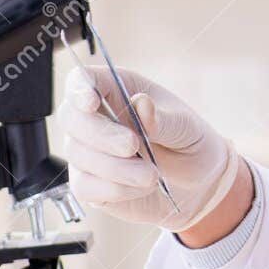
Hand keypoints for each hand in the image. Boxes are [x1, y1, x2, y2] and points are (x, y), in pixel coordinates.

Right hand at [58, 65, 239, 233]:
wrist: (198, 184)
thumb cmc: (189, 143)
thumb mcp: (185, 127)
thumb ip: (162, 118)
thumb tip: (141, 103)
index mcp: (118, 90)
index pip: (82, 79)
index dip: (79, 88)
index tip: (91, 102)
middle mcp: (96, 118)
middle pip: (70, 117)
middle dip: (100, 133)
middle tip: (134, 145)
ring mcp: (88, 152)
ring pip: (77, 154)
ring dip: (115, 167)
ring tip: (152, 175)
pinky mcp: (90, 184)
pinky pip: (84, 187)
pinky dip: (115, 188)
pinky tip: (141, 187)